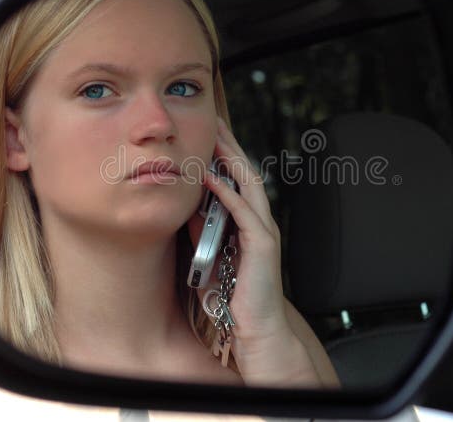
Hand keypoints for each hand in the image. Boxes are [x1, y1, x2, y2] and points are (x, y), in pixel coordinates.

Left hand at [186, 117, 320, 386]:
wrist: (256, 329)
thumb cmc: (235, 297)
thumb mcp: (210, 257)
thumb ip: (203, 233)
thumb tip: (189, 208)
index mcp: (250, 223)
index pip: (239, 180)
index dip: (225, 156)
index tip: (209, 134)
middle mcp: (260, 222)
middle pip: (246, 174)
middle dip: (230, 147)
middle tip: (214, 122)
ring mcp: (264, 231)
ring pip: (249, 185)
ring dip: (231, 160)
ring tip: (215, 138)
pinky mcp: (262, 245)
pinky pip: (244, 211)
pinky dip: (228, 192)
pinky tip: (212, 177)